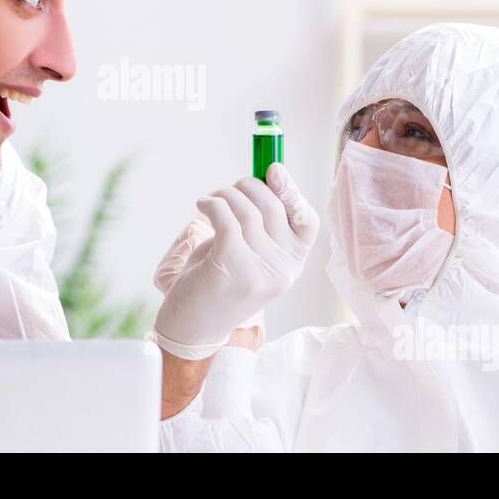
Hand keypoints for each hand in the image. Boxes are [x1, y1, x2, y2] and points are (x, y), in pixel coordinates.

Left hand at [153, 163, 317, 359]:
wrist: (191, 328)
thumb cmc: (218, 282)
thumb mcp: (248, 252)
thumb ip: (261, 222)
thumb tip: (269, 172)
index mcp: (293, 264)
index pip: (307, 220)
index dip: (292, 191)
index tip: (273, 169)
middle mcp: (283, 269)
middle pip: (274, 206)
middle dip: (246, 187)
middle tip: (225, 192)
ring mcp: (261, 270)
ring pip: (247, 210)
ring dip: (224, 195)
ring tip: (209, 201)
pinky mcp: (232, 267)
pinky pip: (226, 217)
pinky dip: (212, 203)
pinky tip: (202, 205)